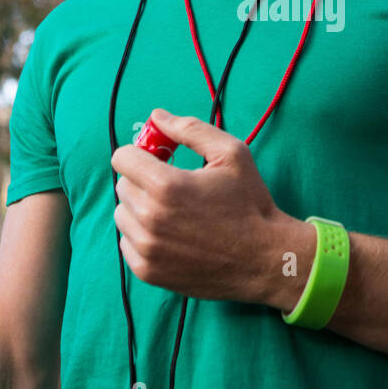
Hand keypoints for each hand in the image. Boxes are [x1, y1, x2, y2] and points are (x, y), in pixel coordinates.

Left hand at [110, 107, 301, 304]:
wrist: (265, 259)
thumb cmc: (250, 203)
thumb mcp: (231, 154)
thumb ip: (190, 129)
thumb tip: (156, 116)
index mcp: (166, 186)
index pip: (122, 157)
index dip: (141, 153)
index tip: (159, 160)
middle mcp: (150, 218)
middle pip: (123, 185)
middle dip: (143, 180)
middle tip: (174, 187)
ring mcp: (146, 249)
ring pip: (122, 215)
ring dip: (141, 209)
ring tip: (174, 213)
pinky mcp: (148, 272)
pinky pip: (127, 244)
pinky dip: (142, 237)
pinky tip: (172, 235)